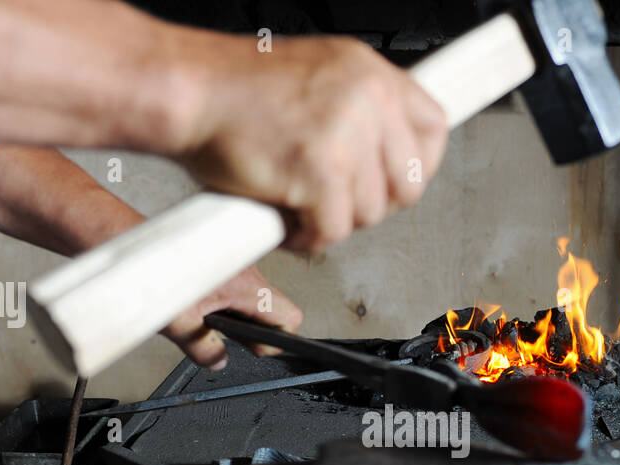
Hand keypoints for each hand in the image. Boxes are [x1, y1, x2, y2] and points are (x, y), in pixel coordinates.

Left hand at [162, 266, 301, 368]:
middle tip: (232, 338)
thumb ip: (204, 350)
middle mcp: (248, 270)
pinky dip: (228, 299)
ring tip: (213, 320)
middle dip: (256, 329)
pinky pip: (240, 284)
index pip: (289, 317)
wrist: (138, 244)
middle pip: (275, 308)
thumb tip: (218, 360)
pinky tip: (205, 305)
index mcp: (246, 285)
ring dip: (241, 313)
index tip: (253, 348)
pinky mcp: (225, 260)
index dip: (274, 340)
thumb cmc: (155, 270)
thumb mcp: (179, 325)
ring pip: (257, 296)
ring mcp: (238, 263)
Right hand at [176, 34, 447, 252]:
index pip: (433, 127)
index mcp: (369, 72)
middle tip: (333, 199)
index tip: (394, 182)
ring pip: (370, 213)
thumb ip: (357, 111)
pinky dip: (307, 236)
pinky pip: (335, 231)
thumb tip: (386, 157)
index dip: (417, 167)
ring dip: (332, 220)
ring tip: (296, 200)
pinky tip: (285, 215)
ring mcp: (347, 133)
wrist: (185, 92)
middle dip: (371, 203)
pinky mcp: (321, 171)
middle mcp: (366, 96)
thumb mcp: (314, 81)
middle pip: (410, 183)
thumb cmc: (234, 95)